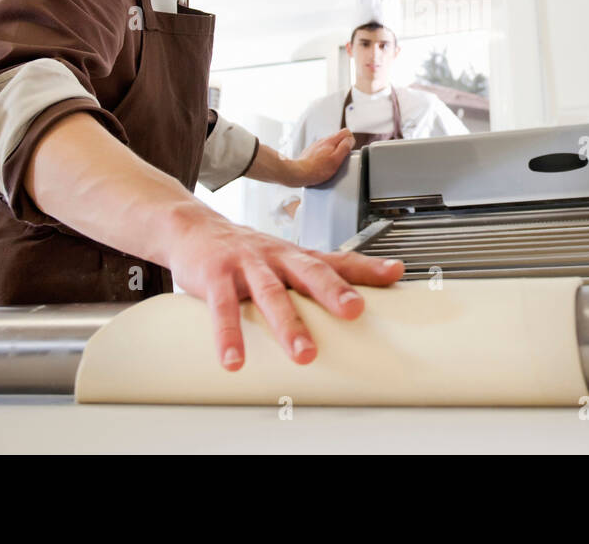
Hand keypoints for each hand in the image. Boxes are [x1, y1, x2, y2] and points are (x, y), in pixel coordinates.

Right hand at [165, 210, 403, 369]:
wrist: (193, 228)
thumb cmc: (248, 252)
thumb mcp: (285, 260)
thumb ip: (320, 276)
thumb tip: (361, 296)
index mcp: (296, 256)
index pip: (337, 259)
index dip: (367, 267)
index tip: (395, 273)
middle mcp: (277, 256)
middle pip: (309, 272)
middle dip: (333, 292)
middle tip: (354, 311)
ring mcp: (246, 264)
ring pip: (270, 293)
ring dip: (288, 324)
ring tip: (304, 354)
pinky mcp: (216, 276)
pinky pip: (223, 308)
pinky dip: (229, 335)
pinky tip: (234, 360)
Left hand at [286, 127, 353, 186]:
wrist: (299, 173)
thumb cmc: (317, 170)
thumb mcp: (336, 160)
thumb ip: (345, 148)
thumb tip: (350, 140)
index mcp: (330, 141)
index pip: (345, 132)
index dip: (350, 140)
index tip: (349, 149)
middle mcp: (322, 140)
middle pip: (338, 138)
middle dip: (342, 147)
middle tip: (340, 158)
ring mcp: (316, 145)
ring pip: (329, 144)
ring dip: (332, 151)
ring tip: (331, 163)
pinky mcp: (310, 151)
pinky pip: (321, 150)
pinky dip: (324, 156)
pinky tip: (322, 164)